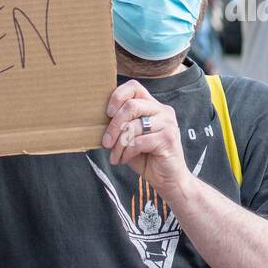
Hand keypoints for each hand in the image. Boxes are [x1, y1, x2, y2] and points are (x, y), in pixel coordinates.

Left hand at [102, 80, 189, 199]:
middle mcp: (163, 111)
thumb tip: (99, 118)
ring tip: (115, 156)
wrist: (168, 180)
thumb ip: (122, 125)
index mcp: (153, 106)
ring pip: (133, 126)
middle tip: (106, 143)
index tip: (107, 113)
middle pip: (131, 105)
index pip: (134, 87)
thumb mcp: (130, 138)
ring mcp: (168, 123)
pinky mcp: (168, 138)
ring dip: (119, 144)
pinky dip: (127, 152)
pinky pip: (139, 141)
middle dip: (114, 126)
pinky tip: (124, 160)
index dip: (117, 96)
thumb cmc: (146, 157)